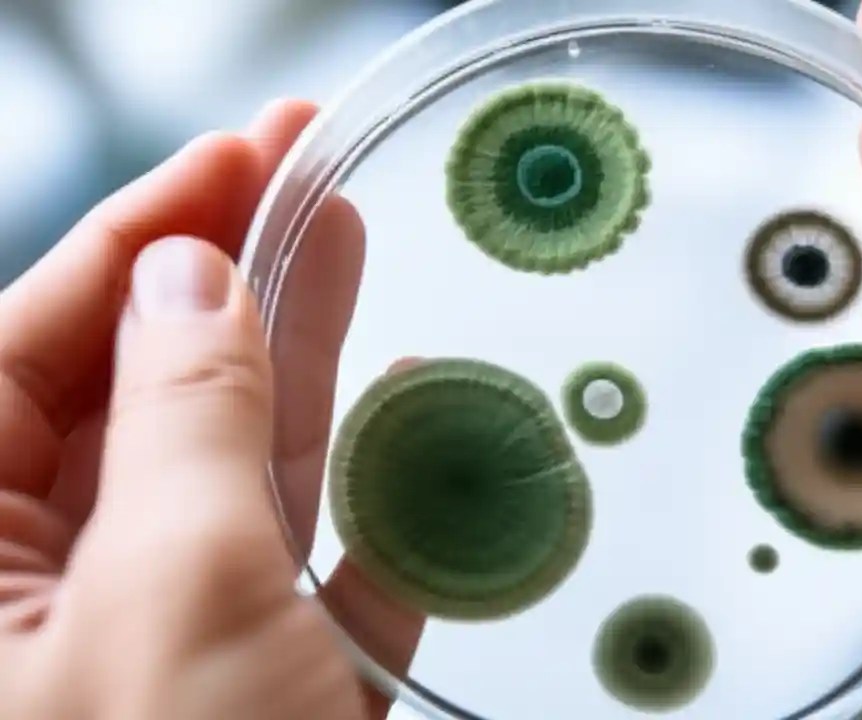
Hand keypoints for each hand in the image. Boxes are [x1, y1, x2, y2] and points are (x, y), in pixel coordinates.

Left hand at [0, 100, 417, 719]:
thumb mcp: (181, 588)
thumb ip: (184, 421)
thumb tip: (189, 281)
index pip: (18, 358)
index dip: (132, 240)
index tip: (233, 155)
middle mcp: (47, 609)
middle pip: (131, 405)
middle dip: (224, 280)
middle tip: (302, 171)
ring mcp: (163, 656)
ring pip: (224, 480)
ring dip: (297, 367)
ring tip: (347, 248)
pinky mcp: (262, 698)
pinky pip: (304, 581)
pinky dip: (362, 511)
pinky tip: (409, 424)